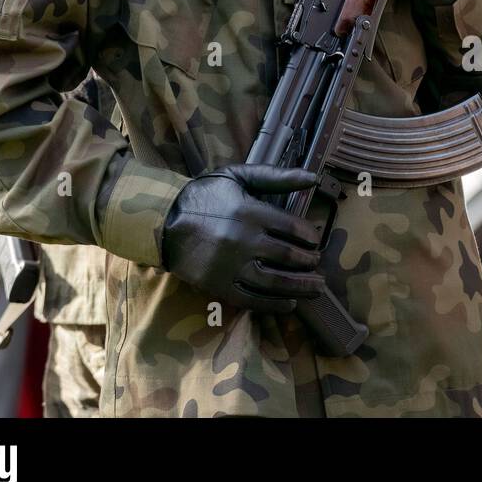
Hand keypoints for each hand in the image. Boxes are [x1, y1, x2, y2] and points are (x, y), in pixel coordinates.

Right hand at [161, 164, 324, 312]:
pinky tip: (290, 304)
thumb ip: (277, 177)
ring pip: (274, 281)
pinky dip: (274, 304)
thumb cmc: (205, 196)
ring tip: (316, 288)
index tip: (316, 241)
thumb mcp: (238, 176)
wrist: (162, 221)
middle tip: (318, 265)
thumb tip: (314, 178)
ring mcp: (229, 266)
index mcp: (249, 212)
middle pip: (287, 257)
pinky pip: (251, 300)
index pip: (292, 228)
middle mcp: (242, 241)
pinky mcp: (218, 285)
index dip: (310, 237)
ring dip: (300, 287)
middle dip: (309, 262)